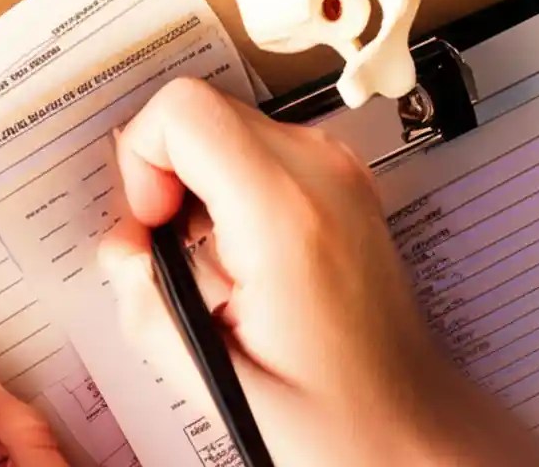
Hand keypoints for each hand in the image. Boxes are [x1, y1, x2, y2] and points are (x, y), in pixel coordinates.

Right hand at [99, 78, 538, 466]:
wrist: (412, 427)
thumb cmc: (340, 417)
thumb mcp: (220, 384)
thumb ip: (148, 310)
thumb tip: (126, 252)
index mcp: (287, 214)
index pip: (183, 111)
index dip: (141, 162)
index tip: (152, 225)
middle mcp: (320, 174)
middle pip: (197, 114)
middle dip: (160, 179)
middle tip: (171, 254)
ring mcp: (336, 171)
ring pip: (220, 129)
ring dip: (191, 190)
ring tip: (210, 268)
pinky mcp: (337, 182)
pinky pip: (249, 152)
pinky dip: (222, 193)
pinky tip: (237, 260)